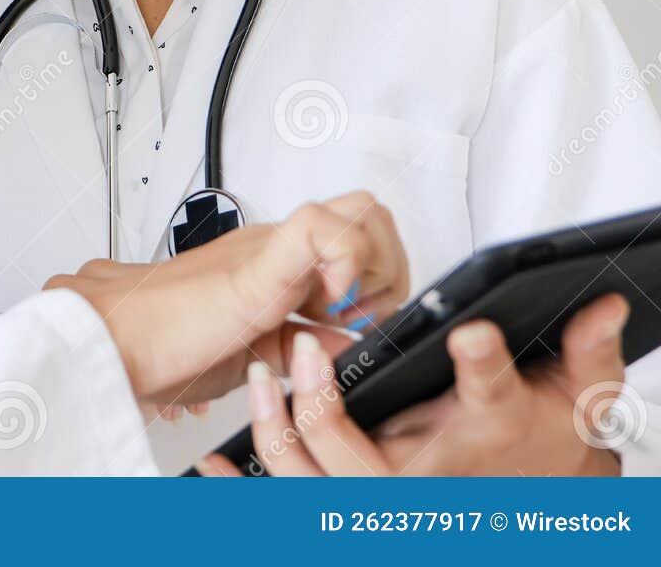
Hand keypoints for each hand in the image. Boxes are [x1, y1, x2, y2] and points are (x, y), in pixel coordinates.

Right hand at [45, 190, 408, 411]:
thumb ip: (298, 349)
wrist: (114, 338)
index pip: (359, 237)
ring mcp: (270, 248)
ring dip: (372, 265)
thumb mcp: (255, 355)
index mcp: (278, 264)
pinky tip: (328, 306)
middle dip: (387, 271)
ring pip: (361, 210)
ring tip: (341, 314)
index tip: (360, 332)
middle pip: (370, 213)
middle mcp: (278, 246)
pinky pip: (322, 226)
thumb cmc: (163, 346)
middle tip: (357, 319)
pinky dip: (345, 261)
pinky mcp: (259, 261)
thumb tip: (342, 354)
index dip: (380, 282)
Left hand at [198, 291, 630, 475]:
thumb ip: (584, 354)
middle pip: (362, 462)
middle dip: (325, 405)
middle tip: (307, 349)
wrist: (529, 499)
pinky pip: (287, 504)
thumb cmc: (537, 451)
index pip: (487, 396)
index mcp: (481, 436)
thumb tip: (603, 308)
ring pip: (312, 486)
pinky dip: (244, 487)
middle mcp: (426, 480)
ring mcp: (382, 501)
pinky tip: (215, 462)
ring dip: (276, 432)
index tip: (468, 333)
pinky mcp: (352, 509)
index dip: (481, 365)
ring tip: (258, 379)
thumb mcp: (573, 400)